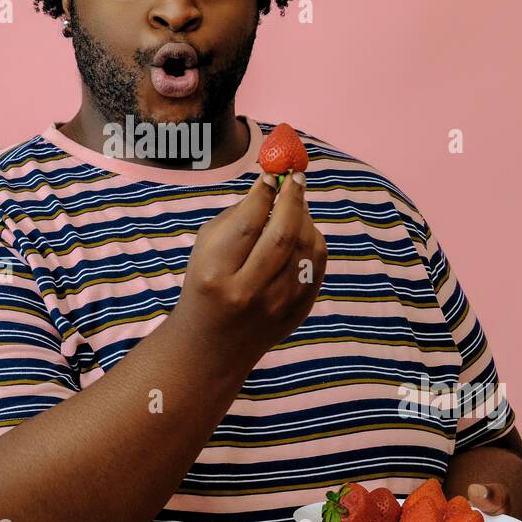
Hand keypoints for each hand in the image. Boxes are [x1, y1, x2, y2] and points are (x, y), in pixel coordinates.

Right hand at [169, 169, 326, 368]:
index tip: (271, 175)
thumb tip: (272, 184)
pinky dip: (313, 240)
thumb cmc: (205, 286)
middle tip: (294, 178)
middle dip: (292, 199)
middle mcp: (248, 291)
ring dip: (305, 217)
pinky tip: (302, 229)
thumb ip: (236, 217)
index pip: (248, 223)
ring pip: (306, 248)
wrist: (213, 347)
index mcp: (216, 273)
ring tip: (296, 202)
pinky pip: (316, 265)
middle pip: (283, 234)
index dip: (264, 193)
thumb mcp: (204, 251)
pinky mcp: (298, 312)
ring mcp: (278, 305)